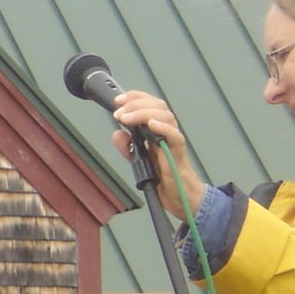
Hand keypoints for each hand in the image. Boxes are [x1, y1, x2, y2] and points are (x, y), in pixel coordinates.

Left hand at [110, 89, 204, 220]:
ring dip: (143, 113)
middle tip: (119, 112)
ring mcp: (173, 140)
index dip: (135, 98)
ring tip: (127, 119)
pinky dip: (163, 128)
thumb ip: (127, 147)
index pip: (149, 104)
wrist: (177, 195)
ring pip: (165, 116)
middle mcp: (167, 130)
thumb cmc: (163, 176)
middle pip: (157, 105)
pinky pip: (175, 136)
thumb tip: (116, 134)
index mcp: (157, 129)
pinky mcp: (178, 152)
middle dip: (136, 103)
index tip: (118, 101)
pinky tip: (151, 125)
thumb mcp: (139, 159)